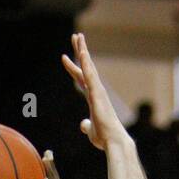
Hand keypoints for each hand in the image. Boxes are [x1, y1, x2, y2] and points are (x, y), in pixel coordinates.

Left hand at [61, 32, 129, 151]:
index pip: (81, 79)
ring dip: (83, 51)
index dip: (73, 68)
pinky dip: (86, 64)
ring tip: (78, 37)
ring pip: (88, 67)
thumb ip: (87, 125)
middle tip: (76, 37)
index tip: (65, 58)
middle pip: (86, 67)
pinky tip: (83, 53)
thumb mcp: (91, 131)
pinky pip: (90, 76)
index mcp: (93, 98)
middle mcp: (96, 91)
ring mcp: (97, 91)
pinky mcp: (97, 94)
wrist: (113, 141)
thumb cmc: (105, 137)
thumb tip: (83, 125)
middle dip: (80, 51)